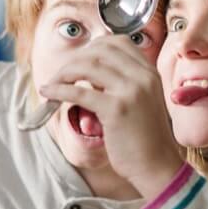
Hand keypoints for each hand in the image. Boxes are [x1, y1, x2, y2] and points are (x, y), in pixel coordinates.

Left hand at [39, 35, 183, 196]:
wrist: (158, 166)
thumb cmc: (146, 139)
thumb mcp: (142, 102)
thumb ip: (124, 84)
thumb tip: (90, 74)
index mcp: (150, 73)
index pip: (119, 42)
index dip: (93, 47)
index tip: (79, 60)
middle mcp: (143, 76)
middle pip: (100, 49)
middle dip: (76, 58)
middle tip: (62, 73)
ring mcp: (131, 91)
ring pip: (88, 65)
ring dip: (64, 72)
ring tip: (53, 83)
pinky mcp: (116, 109)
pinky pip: (80, 92)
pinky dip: (59, 90)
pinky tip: (49, 93)